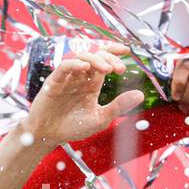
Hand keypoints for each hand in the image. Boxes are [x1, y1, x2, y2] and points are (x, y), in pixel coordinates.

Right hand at [24, 42, 143, 148]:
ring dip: (95, 60)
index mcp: (91, 84)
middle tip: (119, 69)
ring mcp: (67, 79)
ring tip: (106, 70)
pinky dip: (74, 64)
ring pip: (81, 58)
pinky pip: (64, 67)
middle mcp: (80, 78)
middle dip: (109, 58)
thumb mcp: (100, 118)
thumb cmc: (71, 128)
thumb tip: (140, 94)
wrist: (48, 137)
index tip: (127, 51)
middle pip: (95, 56)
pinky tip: (84, 68)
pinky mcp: (53, 82)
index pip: (104, 61)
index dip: (114, 52)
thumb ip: (118, 106)